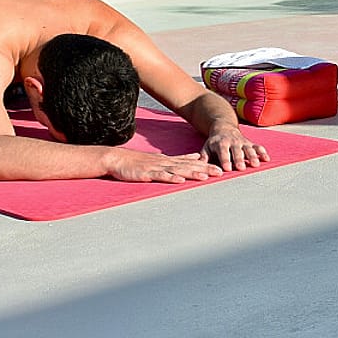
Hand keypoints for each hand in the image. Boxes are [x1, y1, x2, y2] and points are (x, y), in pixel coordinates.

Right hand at [106, 149, 221, 182]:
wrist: (117, 159)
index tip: (220, 168)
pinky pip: (160, 176)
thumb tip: (196, 156)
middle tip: (221, 172)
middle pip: (189, 166)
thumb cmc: (138, 162)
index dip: (206, 165)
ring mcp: (157, 167)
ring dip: (192, 173)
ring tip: (206, 177)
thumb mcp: (161, 160)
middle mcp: (166, 162)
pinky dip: (170, 178)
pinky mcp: (147, 173)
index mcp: (169, 160)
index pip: (191, 162)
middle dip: (205, 169)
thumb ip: (178, 159)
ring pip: (178, 170)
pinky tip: (180, 181)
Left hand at [203, 124, 269, 171]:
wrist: (224, 127)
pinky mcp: (250, 143)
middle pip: (237, 151)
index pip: (223, 152)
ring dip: (252, 156)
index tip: (227, 168)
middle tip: (241, 168)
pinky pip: (257, 147)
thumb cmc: (214, 142)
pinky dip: (262, 152)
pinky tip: (266, 159)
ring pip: (248, 149)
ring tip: (256, 165)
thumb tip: (199, 165)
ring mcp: (243, 142)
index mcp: (221, 143)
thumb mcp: (206, 147)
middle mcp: (233, 142)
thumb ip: (204, 156)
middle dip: (239, 159)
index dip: (225, 160)